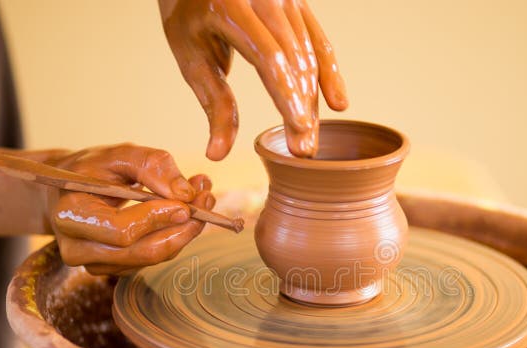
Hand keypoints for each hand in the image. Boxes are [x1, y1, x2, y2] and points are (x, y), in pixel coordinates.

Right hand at [46, 143, 214, 274]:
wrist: (71, 189)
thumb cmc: (94, 169)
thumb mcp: (119, 154)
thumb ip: (151, 165)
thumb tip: (186, 194)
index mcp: (71, 215)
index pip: (121, 231)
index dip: (157, 219)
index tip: (186, 203)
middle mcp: (77, 248)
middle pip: (142, 252)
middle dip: (181, 229)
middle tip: (207, 201)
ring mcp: (96, 264)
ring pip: (153, 258)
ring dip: (184, 231)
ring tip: (202, 199)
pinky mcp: (115, 269)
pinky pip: (154, 258)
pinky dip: (176, 236)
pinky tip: (186, 212)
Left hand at [159, 0, 347, 159]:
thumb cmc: (188, 14)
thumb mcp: (192, 57)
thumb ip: (214, 103)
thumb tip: (217, 154)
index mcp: (230, 8)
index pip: (268, 56)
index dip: (287, 94)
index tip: (300, 127)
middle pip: (294, 60)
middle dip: (302, 107)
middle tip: (304, 150)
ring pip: (308, 55)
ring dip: (312, 100)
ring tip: (309, 138)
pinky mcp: (297, 2)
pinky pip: (318, 40)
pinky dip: (329, 72)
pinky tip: (338, 103)